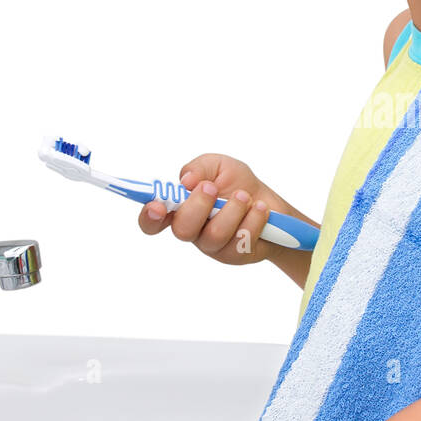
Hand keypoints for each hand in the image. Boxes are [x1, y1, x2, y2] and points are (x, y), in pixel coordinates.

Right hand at [138, 152, 273, 265]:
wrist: (270, 203)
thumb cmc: (238, 184)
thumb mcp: (219, 166)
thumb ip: (200, 168)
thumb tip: (186, 181)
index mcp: (181, 208)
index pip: (153, 221)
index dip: (149, 217)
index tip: (157, 207)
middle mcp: (193, 230)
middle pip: (182, 230)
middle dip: (197, 206)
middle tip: (211, 188)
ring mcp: (213, 245)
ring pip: (214, 235)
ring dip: (232, 210)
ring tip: (245, 196)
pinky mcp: (235, 254)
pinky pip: (241, 240)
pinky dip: (253, 218)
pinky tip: (259, 208)